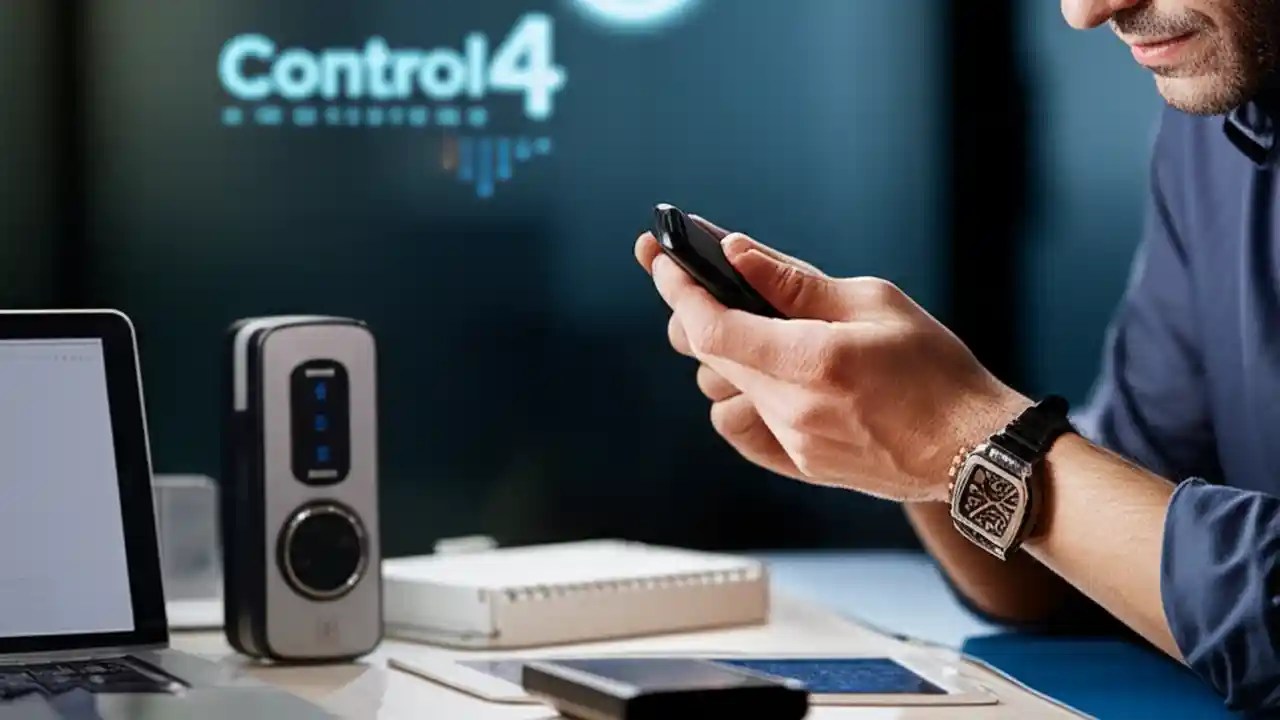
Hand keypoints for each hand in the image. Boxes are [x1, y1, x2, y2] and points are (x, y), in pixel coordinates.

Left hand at [635, 223, 1027, 501]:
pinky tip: (770, 375)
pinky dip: (743, 394)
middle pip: (707, 357)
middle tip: (695, 280)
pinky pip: (744, 426)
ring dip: (723, 355)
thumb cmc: (938, 372)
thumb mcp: (873, 303)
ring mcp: (792, 443)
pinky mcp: (800, 464)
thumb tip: (737, 253)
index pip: (711, 326)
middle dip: (692, 311)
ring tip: (755, 328)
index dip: (678, 290)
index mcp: (810, 363)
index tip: (663, 260)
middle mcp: (792, 410)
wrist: (973, 451)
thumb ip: (796, 281)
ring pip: (721, 392)